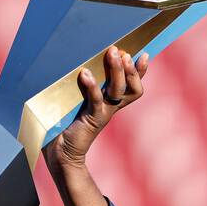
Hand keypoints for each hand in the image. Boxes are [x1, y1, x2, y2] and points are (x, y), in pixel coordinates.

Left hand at [43, 46, 148, 172]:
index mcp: (111, 103)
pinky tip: (86, 73)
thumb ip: (85, 85)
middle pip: (131, 88)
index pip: (133, 86)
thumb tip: (83, 61)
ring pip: (117, 91)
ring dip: (117, 71)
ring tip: (113, 54)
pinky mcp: (90, 119)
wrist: (62, 152)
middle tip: (123, 53)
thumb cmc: (67, 123)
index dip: (140, 72)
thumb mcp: (79, 100)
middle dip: (130, 69)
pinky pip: (95, 100)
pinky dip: (92, 86)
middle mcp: (110, 108)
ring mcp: (102, 113)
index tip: (144, 54)